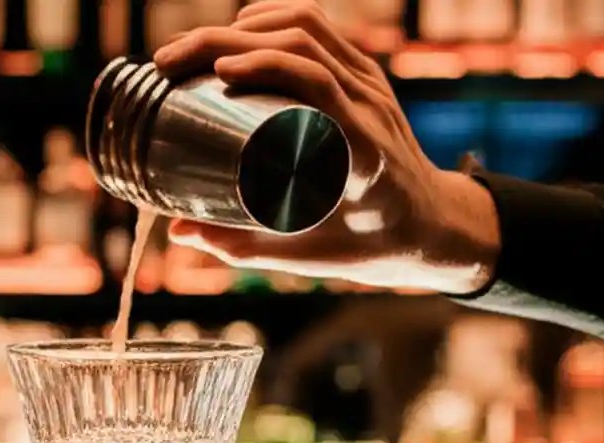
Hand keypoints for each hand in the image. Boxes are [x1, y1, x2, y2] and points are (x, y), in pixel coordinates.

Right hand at [153, 0, 500, 294]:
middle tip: (170, 61)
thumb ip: (241, 246)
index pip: (317, 84)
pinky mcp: (366, 75)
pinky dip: (272, 19)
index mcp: (362, 152)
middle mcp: (370, 108)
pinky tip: (236, 31)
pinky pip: (319, 28)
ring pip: (308, 24)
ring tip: (194, 46)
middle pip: (300, 44)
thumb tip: (178, 230)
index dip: (265, 66)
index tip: (216, 74)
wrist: (433, 226)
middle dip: (226, 41)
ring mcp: (372, 85)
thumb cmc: (370, 247)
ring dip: (244, 25)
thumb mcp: (307, 257)